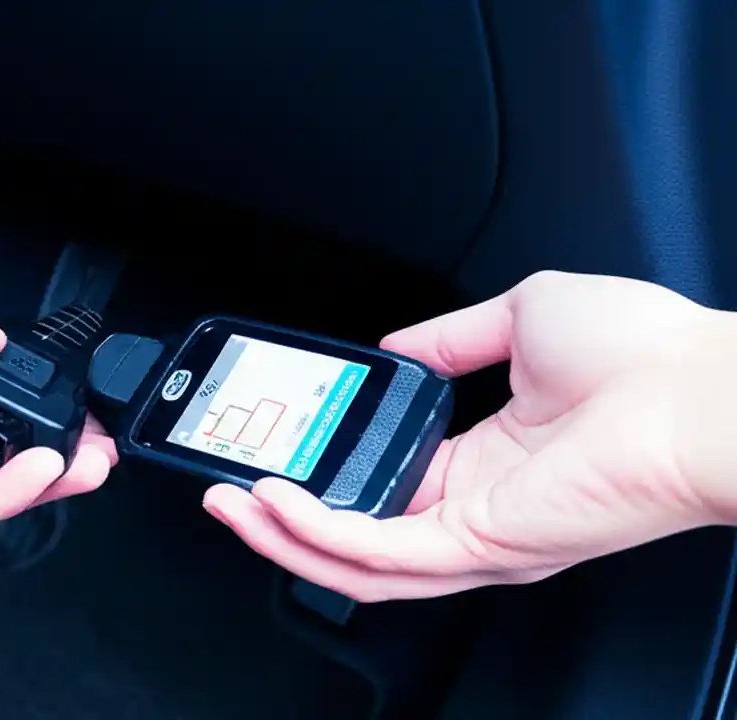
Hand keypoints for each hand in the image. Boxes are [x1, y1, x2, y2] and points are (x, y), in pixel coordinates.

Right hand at [202, 270, 735, 601]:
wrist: (704, 389)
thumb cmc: (646, 355)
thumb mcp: (521, 317)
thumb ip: (449, 338)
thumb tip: (396, 347)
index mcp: (488, 464)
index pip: (385, 487)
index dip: (325, 475)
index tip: (278, 450)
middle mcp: (478, 510)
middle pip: (358, 537)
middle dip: (283, 520)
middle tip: (228, 490)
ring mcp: (478, 536)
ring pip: (355, 561)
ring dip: (282, 536)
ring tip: (229, 503)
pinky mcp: (480, 544)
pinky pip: (378, 552)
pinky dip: (317, 530)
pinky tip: (275, 500)